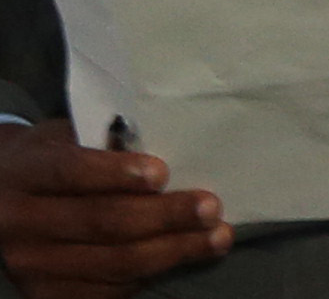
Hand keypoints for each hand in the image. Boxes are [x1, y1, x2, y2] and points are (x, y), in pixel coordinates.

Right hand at [0, 123, 226, 290]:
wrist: (2, 200)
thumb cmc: (52, 159)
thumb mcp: (68, 137)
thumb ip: (107, 144)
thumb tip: (174, 151)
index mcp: (25, 173)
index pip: (70, 172)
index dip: (117, 173)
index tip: (162, 173)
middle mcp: (20, 224)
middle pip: (100, 223)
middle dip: (164, 216)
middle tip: (210, 208)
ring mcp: (31, 265)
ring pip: (112, 263)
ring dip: (173, 251)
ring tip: (216, 237)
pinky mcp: (46, 293)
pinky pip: (107, 290)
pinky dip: (151, 275)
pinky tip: (183, 257)